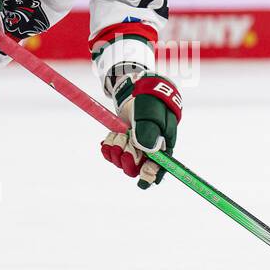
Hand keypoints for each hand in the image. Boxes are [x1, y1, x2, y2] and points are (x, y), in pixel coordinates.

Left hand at [101, 70, 181, 188]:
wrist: (137, 92)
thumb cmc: (150, 104)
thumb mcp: (151, 116)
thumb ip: (148, 133)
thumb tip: (145, 150)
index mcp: (162, 150)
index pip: (157, 172)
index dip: (149, 177)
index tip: (142, 176)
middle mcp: (146, 153)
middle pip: (134, 169)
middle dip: (127, 158)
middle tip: (126, 141)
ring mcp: (132, 150)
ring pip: (119, 162)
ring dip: (117, 148)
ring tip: (120, 132)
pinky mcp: (119, 144)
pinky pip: (109, 154)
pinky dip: (108, 145)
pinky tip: (113, 134)